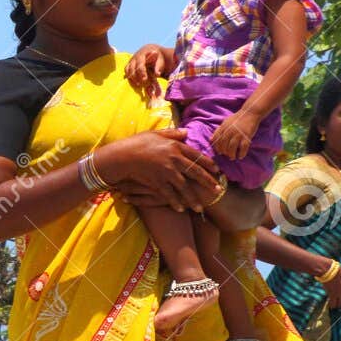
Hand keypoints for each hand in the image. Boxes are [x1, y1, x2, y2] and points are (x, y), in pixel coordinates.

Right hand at [98, 128, 220, 212]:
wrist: (122, 156)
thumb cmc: (137, 143)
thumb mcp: (156, 134)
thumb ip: (173, 133)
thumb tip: (187, 132)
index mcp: (175, 147)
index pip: (197, 157)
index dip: (208, 165)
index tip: (217, 172)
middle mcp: (174, 160)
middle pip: (195, 173)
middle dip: (208, 183)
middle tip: (218, 191)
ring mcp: (166, 172)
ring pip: (184, 188)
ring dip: (193, 199)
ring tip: (200, 207)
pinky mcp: (156, 182)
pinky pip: (169, 195)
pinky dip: (175, 202)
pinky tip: (181, 209)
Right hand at [124, 44, 168, 97]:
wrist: (150, 51)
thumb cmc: (156, 58)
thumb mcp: (159, 61)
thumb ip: (158, 67)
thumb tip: (157, 74)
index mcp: (143, 55)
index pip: (140, 64)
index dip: (142, 72)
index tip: (144, 79)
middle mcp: (135, 57)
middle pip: (132, 68)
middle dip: (135, 77)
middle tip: (140, 84)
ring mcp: (131, 61)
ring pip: (128, 70)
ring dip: (132, 78)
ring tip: (138, 85)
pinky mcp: (128, 65)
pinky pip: (126, 72)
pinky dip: (129, 77)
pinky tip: (134, 83)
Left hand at [209, 108, 260, 163]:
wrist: (250, 112)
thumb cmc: (237, 118)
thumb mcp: (225, 122)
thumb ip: (218, 131)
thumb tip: (210, 140)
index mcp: (223, 128)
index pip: (216, 140)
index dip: (217, 148)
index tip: (219, 152)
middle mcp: (229, 131)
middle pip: (223, 145)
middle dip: (224, 152)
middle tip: (226, 155)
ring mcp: (238, 134)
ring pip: (232, 147)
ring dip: (231, 154)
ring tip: (232, 157)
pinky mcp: (246, 136)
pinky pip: (243, 147)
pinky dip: (241, 153)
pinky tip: (240, 156)